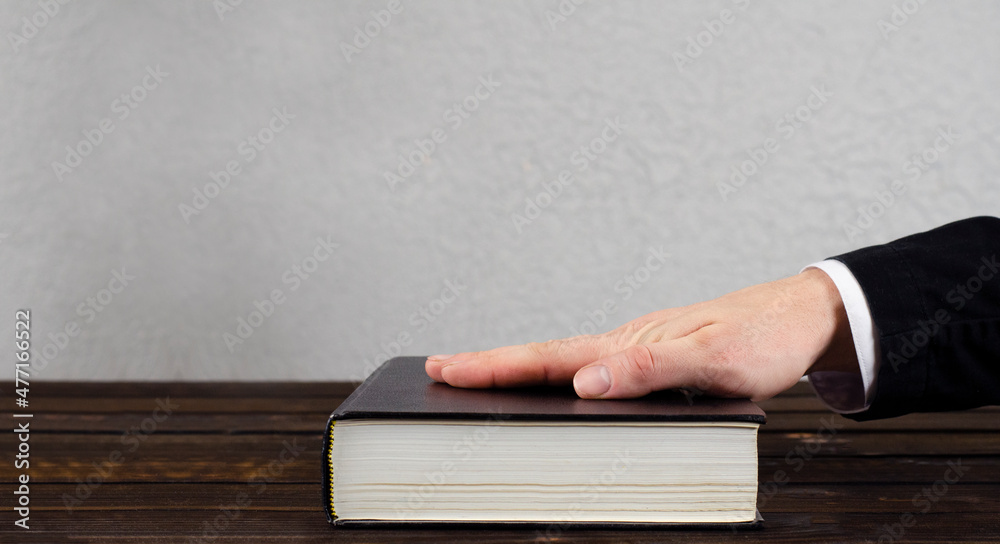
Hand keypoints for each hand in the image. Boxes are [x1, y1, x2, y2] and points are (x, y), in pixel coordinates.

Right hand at [425, 269, 857, 401]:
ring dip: (517, 371)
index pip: (549, 356)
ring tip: (476, 380)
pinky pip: (591, 370)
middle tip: (437, 370)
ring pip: (564, 363)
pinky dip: (556, 377)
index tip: (445, 368)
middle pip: (544, 356)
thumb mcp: (714, 364)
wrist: (800, 317)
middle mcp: (626, 344)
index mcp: (630, 343)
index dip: (494, 365)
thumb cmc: (762, 340)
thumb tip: (584, 382)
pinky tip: (552, 389)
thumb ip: (651, 372)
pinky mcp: (650, 361)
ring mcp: (636, 351)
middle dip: (488, 365)